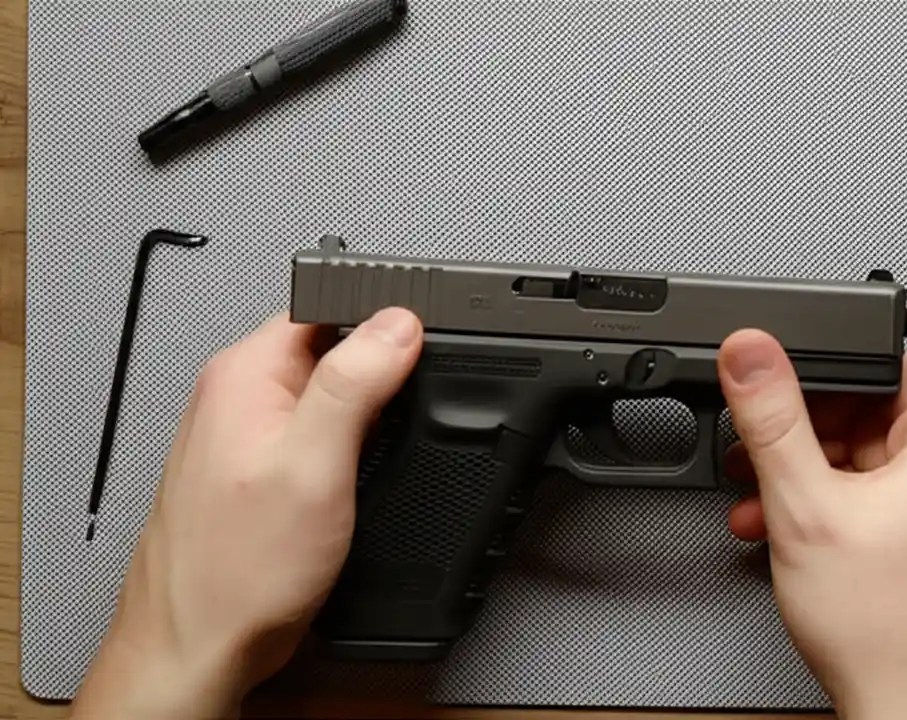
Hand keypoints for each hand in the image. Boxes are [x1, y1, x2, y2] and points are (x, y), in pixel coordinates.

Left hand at [71, 309, 423, 719]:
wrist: (198, 646)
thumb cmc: (237, 570)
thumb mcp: (314, 465)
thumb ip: (355, 384)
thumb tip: (397, 323)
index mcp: (244, 373)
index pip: (325, 307)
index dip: (383, 321)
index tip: (420, 352)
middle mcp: (235, 394)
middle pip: (328, 347)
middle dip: (377, 373)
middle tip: (402, 415)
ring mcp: (241, 432)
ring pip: (323, 393)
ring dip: (361, 414)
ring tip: (373, 453)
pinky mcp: (253, 469)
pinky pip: (310, 433)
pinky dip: (343, 447)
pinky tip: (351, 477)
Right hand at [718, 330, 906, 719]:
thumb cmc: (887, 632)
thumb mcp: (805, 505)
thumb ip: (772, 418)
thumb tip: (752, 352)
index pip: (887, 365)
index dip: (821, 375)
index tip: (779, 392)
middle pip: (875, 419)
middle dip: (804, 439)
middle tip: (758, 459)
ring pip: (877, 469)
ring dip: (814, 482)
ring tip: (765, 508)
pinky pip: (893, 509)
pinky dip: (842, 515)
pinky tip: (798, 540)